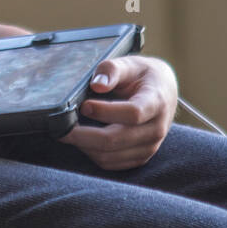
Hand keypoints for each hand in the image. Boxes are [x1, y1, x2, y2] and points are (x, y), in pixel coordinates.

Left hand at [58, 55, 177, 169]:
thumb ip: (112, 70)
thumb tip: (97, 85)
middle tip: (62, 127)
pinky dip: (92, 154)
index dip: (104, 112)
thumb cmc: (143, 76)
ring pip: (110, 156)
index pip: (132, 113)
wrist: (164, 92)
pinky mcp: (140, 157)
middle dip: (83, 135)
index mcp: (156, 102)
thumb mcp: (130, 64)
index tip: (84, 106)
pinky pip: (111, 163)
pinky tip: (83, 140)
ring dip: (85, 146)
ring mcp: (150, 146)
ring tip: (69, 132)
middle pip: (116, 139)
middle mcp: (156, 128)